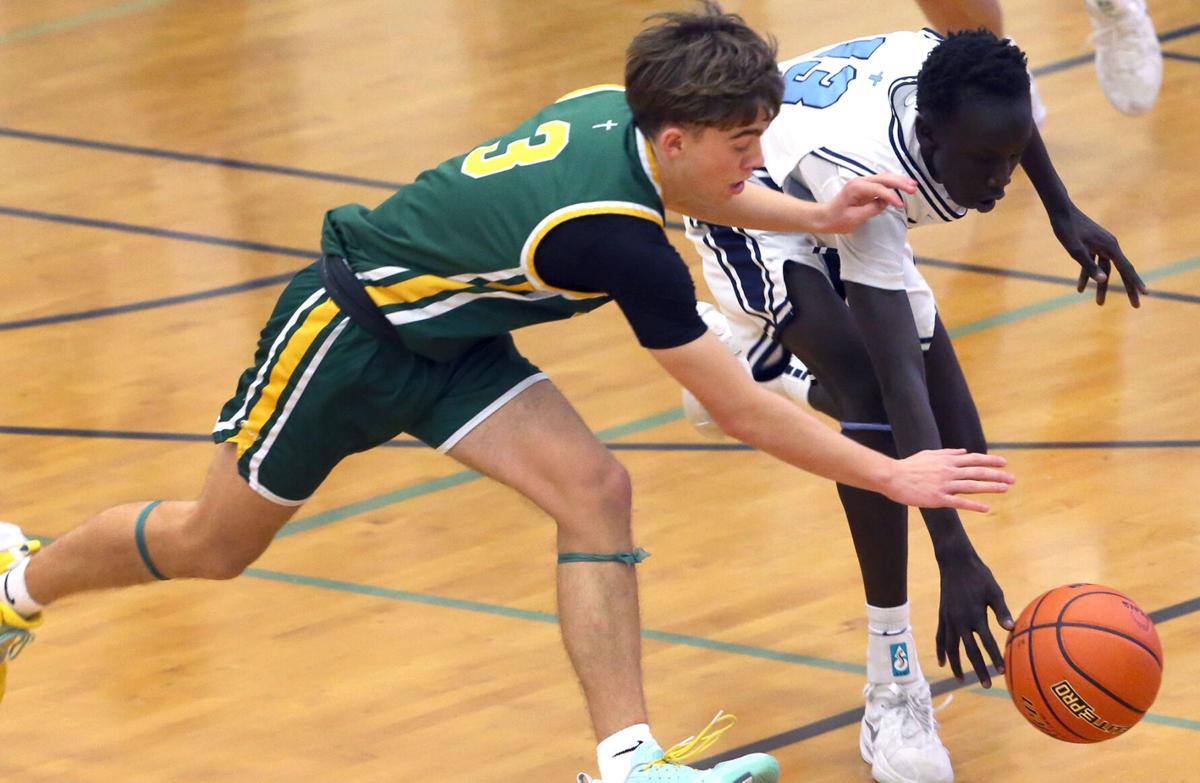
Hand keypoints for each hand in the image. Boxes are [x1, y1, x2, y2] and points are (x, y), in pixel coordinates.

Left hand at [819, 173, 916, 233]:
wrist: (825, 217)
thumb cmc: (837, 219)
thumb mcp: (853, 218)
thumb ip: (871, 209)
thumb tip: (885, 202)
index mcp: (856, 188)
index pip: (878, 189)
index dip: (891, 197)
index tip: (900, 206)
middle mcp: (860, 181)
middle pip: (884, 178)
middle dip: (900, 182)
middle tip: (913, 188)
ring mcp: (863, 183)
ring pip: (884, 178)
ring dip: (899, 181)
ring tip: (913, 185)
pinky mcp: (866, 187)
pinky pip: (882, 182)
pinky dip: (894, 183)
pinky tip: (903, 185)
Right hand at [881, 449, 1013, 511]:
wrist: (892, 477)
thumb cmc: (909, 466)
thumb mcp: (929, 454)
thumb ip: (947, 453)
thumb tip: (963, 451)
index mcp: (947, 460)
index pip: (974, 459)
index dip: (990, 461)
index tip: (1004, 463)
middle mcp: (949, 471)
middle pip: (977, 472)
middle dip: (997, 475)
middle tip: (1013, 479)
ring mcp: (944, 485)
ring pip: (972, 486)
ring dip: (990, 487)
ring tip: (1005, 489)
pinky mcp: (938, 498)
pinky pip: (959, 502)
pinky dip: (974, 505)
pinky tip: (986, 508)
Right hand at [935, 549, 1012, 686]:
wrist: (955, 562)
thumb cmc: (979, 576)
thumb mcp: (994, 591)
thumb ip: (1002, 611)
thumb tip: (1011, 629)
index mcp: (975, 615)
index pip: (987, 642)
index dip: (995, 658)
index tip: (1002, 672)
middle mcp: (959, 620)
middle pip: (969, 650)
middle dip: (978, 668)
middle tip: (986, 685)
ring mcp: (948, 619)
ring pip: (951, 647)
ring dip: (956, 664)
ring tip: (960, 679)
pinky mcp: (942, 616)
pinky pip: (940, 637)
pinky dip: (941, 650)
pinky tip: (942, 662)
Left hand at [1050, 203, 1146, 306]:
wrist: (1060, 211)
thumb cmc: (1067, 229)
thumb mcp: (1075, 251)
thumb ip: (1089, 266)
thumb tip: (1103, 280)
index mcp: (1110, 247)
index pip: (1126, 268)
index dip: (1135, 282)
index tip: (1145, 294)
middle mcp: (1110, 246)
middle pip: (1121, 271)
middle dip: (1127, 288)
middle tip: (1135, 305)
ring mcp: (1102, 245)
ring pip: (1105, 270)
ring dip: (1101, 286)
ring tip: (1099, 304)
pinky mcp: (1093, 245)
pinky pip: (1093, 263)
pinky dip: (1087, 275)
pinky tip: (1079, 289)